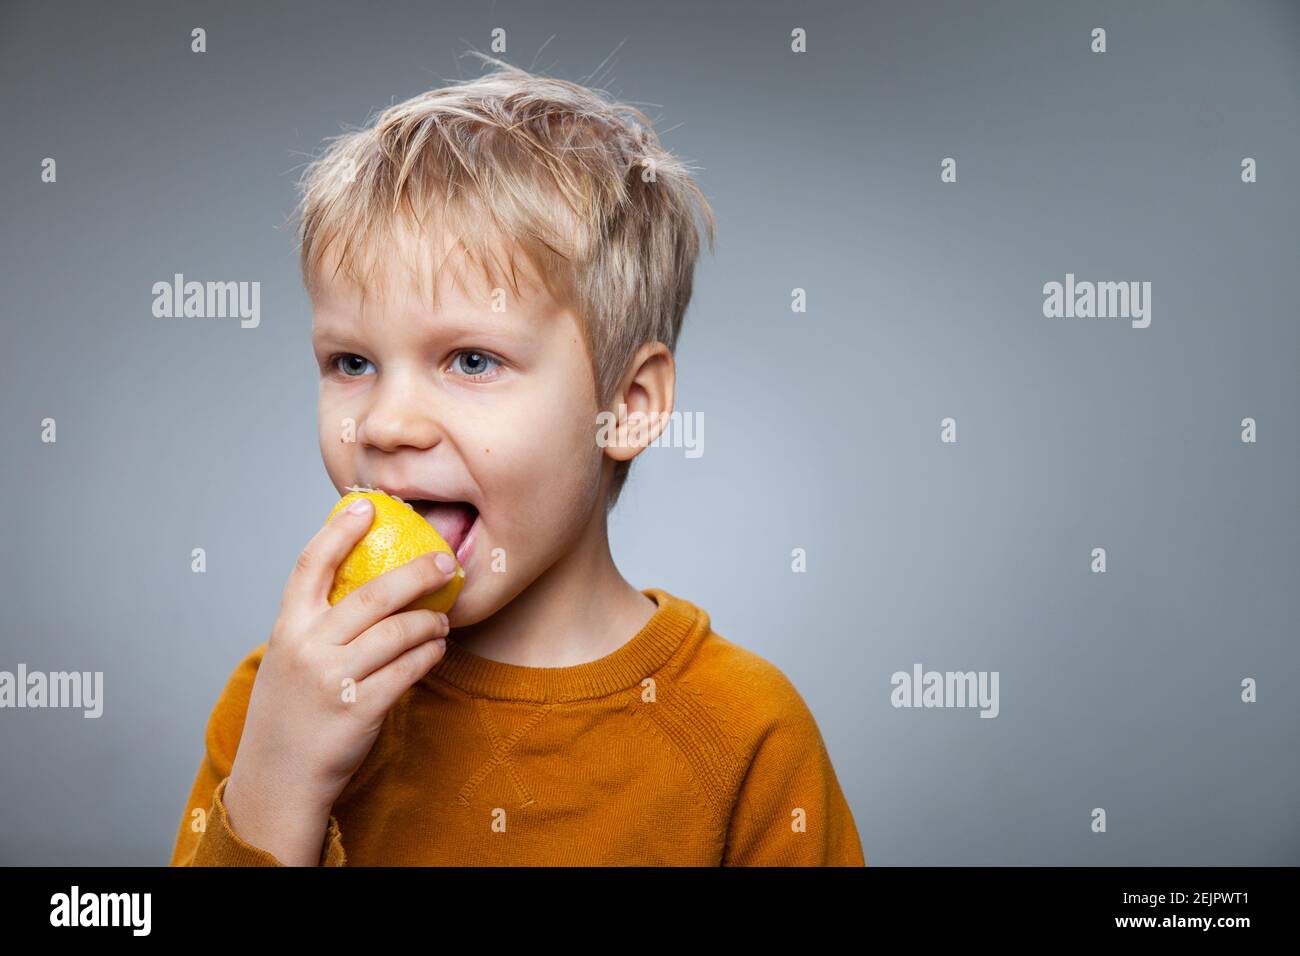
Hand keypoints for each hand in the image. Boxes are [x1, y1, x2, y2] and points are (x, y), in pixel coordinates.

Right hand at [222, 498, 456, 863]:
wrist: (277, 780)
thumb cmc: (289, 713)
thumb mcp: (288, 659)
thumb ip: (316, 624)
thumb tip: (364, 581)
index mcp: (287, 629)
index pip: (310, 565)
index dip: (339, 531)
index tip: (367, 507)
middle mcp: (308, 648)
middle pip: (373, 594)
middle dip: (417, 573)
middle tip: (445, 562)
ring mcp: (334, 680)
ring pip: (399, 632)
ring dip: (430, 620)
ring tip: (443, 618)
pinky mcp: (361, 709)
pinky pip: (409, 669)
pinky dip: (430, 653)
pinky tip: (437, 648)